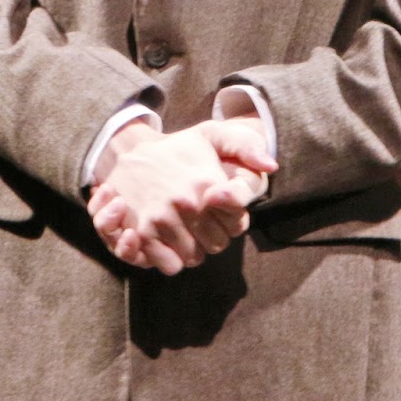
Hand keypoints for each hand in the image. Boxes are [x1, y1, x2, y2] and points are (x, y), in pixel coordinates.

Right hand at [87, 115, 275, 274]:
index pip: (238, 224)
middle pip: (217, 245)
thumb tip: (272, 167)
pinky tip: (171, 241)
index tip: (221, 211)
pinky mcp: (143, 233)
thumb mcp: (211, 135)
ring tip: (186, 230)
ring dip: (193, 249)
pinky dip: (173, 259)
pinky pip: (170, 265)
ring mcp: (162, 219)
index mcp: (207, 183)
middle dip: (214, 237)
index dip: (233, 221)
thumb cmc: (177, 147)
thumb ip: (246, 145)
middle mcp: (186, 203)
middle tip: (202, 223)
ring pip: (194, 257)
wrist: (128, 151)